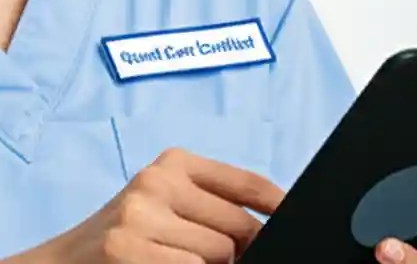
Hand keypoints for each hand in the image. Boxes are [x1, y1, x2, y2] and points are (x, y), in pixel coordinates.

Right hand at [0, 148, 282, 263]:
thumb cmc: (121, 239)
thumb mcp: (163, 205)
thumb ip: (212, 207)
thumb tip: (272, 227)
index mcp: (172, 163)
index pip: (250, 185)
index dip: (280, 209)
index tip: (295, 224)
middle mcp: (156, 181)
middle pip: (241, 227)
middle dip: (241, 251)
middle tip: (211, 255)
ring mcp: (140, 217)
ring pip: (219, 254)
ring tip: (171, 259)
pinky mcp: (129, 251)